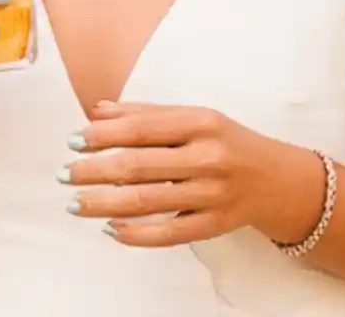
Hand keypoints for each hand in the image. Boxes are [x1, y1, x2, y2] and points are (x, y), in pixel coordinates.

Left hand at [61, 102, 324, 247]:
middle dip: (93, 171)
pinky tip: (110, 228)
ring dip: (103, 204)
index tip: (74, 141)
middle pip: (138, 166)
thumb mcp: (195, 118)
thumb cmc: (228, 143)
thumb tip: (96, 111)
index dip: (103, 136)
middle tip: (65, 174)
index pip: (141, 128)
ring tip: (74, 203)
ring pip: (147, 202)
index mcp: (201, 123)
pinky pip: (168, 234)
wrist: (279, 180)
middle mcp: (208, 157)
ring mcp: (212, 193)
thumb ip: (146, 113)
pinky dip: (135, 234)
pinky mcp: (214, 224)